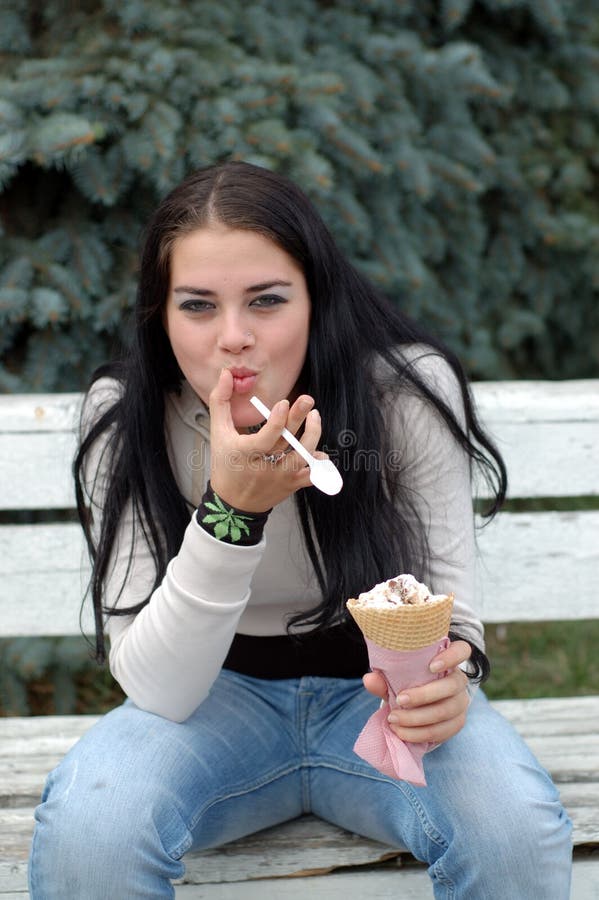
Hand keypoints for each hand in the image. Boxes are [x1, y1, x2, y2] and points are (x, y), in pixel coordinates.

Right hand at [208, 368, 324, 511]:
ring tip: (314, 416)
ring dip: (312, 435)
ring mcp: (280, 477)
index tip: (284, 403)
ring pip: (303, 456)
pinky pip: (311, 476)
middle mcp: (264, 467)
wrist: (232, 504)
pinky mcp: (290, 485)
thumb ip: (220, 402)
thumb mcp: (218, 432)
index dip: (277, 421)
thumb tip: (225, 374)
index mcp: (245, 453)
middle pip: (287, 442)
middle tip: (307, 400)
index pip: (266, 438)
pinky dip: (318, 463)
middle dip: (299, 419)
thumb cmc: (225, 464)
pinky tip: (318, 451)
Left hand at [363, 640, 471, 743]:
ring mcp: (461, 702)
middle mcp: (459, 680)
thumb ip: (384, 678)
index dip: (452, 657)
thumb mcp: (396, 678)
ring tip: (394, 720)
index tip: (432, 666)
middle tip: (400, 700)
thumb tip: (369, 680)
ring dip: (418, 718)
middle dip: (424, 695)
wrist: (417, 706)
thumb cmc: (408, 683)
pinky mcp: (457, 723)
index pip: (462, 651)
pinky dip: (420, 734)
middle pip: (452, 686)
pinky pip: (443, 731)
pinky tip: (402, 732)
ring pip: (446, 711)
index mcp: (448, 660)